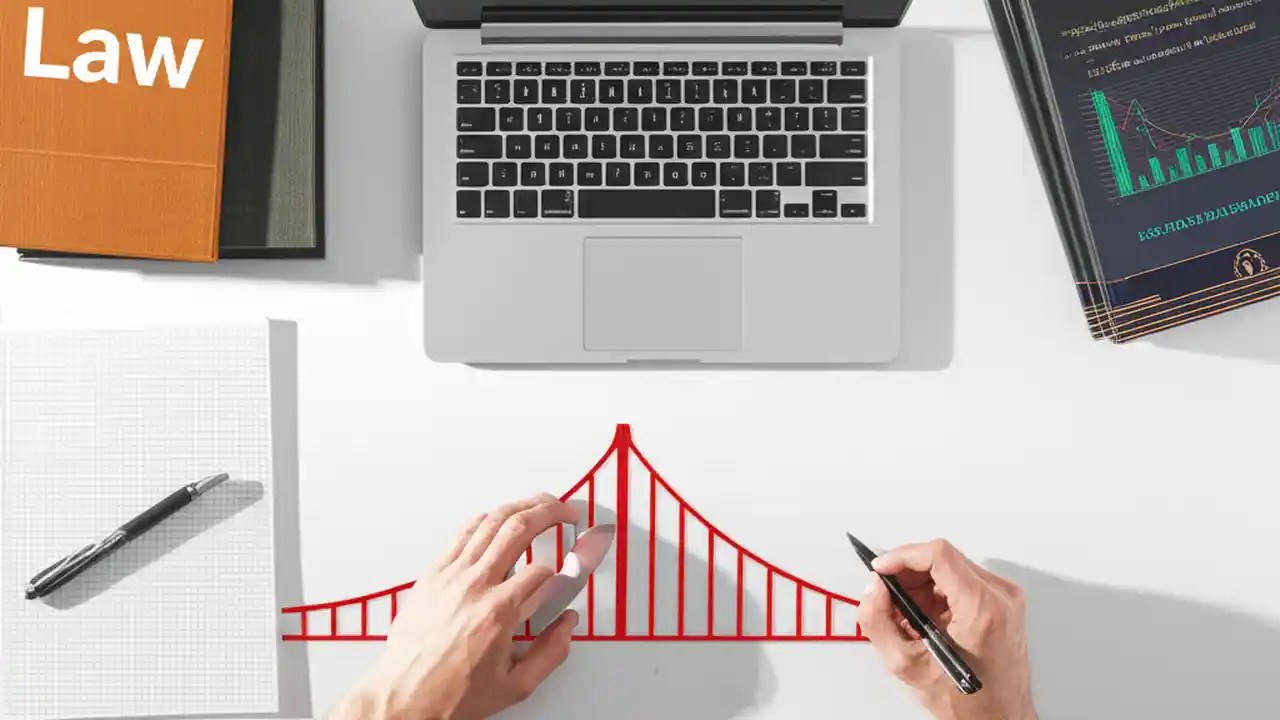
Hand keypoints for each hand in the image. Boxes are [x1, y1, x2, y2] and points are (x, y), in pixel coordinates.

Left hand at [331, 494, 579, 719]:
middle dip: (550, 511)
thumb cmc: (449, 695)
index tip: (569, 569)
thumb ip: (551, 653)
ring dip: (521, 506)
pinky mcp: (433, 575)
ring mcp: (451, 576)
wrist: (403, 698)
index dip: (562, 569)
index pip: (542, 572)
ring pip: (491, 522)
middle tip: (565, 510)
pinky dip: (486, 519)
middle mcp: (474, 587)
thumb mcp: (515, 686)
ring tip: (539, 502)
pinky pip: (463, 534)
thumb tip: (567, 626)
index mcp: (498, 613)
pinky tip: (497, 516)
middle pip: (519, 528)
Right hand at [858, 540, 1036, 719]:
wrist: (1000, 718)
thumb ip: (878, 622)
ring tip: (907, 616)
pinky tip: (925, 618)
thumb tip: (872, 591)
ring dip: (921, 585)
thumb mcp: (908, 665)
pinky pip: (962, 580)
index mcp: (983, 609)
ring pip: (950, 567)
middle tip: (888, 597)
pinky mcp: (1003, 602)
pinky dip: (937, 593)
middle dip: (907, 575)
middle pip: (942, 558)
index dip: (902, 556)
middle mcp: (1000, 597)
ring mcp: (1005, 598)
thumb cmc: (969, 702)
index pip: (938, 555)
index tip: (882, 568)